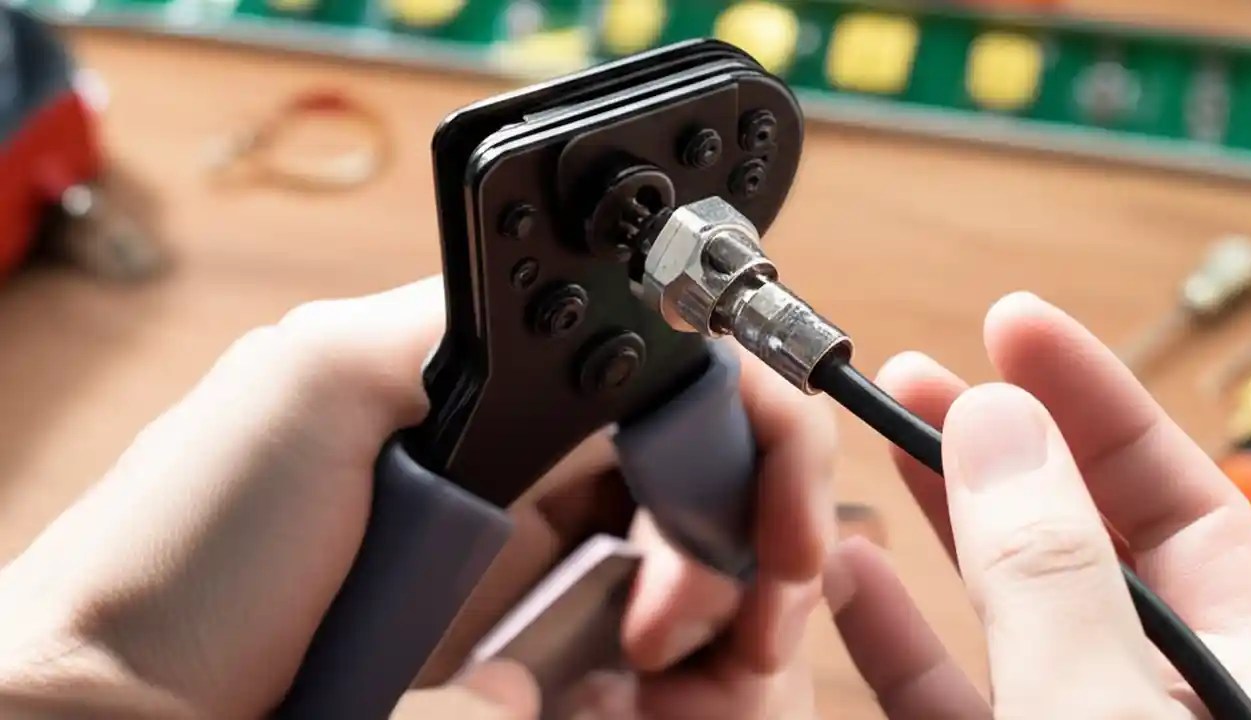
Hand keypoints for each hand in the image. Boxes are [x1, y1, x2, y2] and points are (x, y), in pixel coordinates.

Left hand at [0, 275, 837, 719]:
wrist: (121, 711)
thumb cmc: (189, 551)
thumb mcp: (321, 379)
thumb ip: (464, 329)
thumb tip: (604, 309)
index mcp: (493, 396)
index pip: (670, 383)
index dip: (749, 437)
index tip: (780, 523)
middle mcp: (521, 477)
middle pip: (700, 487)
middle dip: (757, 544)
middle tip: (755, 616)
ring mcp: (518, 578)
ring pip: (687, 584)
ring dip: (726, 624)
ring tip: (694, 674)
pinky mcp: (510, 664)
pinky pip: (630, 664)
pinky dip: (671, 682)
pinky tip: (634, 698)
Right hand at [822, 292, 1250, 717]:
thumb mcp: (1098, 707)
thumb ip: (1049, 571)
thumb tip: (998, 423)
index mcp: (1244, 664)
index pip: (1182, 496)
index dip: (1096, 398)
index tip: (1014, 325)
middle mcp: (1161, 693)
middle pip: (1078, 535)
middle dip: (996, 443)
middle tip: (920, 377)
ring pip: (1007, 605)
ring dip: (940, 520)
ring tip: (883, 443)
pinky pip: (945, 689)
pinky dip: (895, 631)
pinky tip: (855, 574)